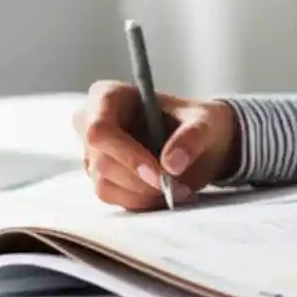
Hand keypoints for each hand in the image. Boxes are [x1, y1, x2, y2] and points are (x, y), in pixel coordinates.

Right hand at [72, 81, 240, 210]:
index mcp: (109, 96)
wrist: (201, 143)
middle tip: (175, 187)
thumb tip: (171, 164)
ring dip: (142, 193)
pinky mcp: (100, 176)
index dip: (128, 155)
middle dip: (140, 180)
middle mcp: (91, 122)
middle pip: (101, 161)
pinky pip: (110, 196)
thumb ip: (192, 137)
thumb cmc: (196, 122)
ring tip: (175, 188)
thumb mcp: (205, 122)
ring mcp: (92, 152)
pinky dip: (139, 200)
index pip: (100, 129)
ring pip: (104, 183)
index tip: (161, 174)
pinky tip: (161, 193)